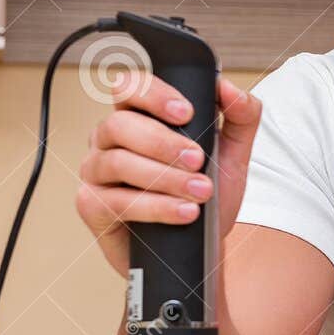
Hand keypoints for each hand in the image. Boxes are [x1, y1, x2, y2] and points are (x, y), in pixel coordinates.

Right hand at [76, 71, 262, 277]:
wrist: (203, 248)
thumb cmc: (208, 197)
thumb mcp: (233, 155)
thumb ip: (240, 117)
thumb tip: (229, 88)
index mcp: (138, 118)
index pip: (129, 87)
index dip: (152, 94)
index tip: (185, 112)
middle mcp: (109, 141)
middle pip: (120, 124)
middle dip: (164, 142)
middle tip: (198, 161)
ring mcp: (96, 173)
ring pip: (117, 162)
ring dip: (165, 177)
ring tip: (200, 192)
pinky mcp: (92, 207)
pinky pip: (116, 202)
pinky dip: (156, 207)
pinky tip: (184, 212)